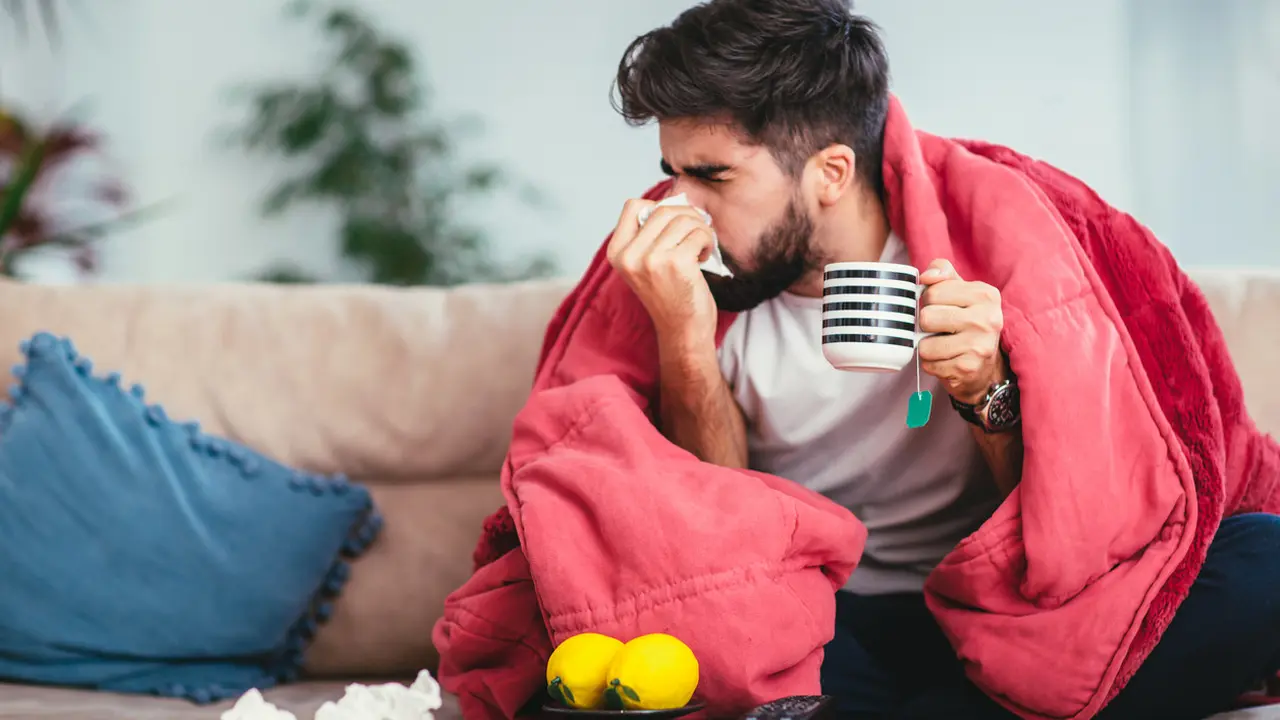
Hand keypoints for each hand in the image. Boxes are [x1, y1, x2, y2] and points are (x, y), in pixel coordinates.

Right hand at [606, 199, 718, 356]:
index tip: (672, 226)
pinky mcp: (676, 263)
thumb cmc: (669, 295)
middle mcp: (629, 255)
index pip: (633, 205)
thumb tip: (676, 201)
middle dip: (687, 217)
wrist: (682, 331)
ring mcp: (651, 259)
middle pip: (663, 209)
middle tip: (696, 235)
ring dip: (700, 230)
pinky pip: (699, 233)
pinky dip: (708, 242)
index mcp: (617, 252)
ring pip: (684, 219)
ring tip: (700, 248)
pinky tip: (705, 257)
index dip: (658, 208)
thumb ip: (650, 235)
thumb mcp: (645, 264)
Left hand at [917, 259, 1006, 403]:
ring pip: (924, 344)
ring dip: (927, 347)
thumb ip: (943, 273)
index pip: (933, 292)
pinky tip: (947, 360)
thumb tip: (926, 276)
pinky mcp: (968, 368)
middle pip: (926, 317)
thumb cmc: (968, 323)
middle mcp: (987, 319)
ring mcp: (979, 345)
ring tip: (943, 345)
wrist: (986, 366)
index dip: (929, 301)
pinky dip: (932, 364)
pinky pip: (929, 364)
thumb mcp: (961, 291)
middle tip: (941, 329)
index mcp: (986, 295)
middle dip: (927, 325)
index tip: (942, 308)